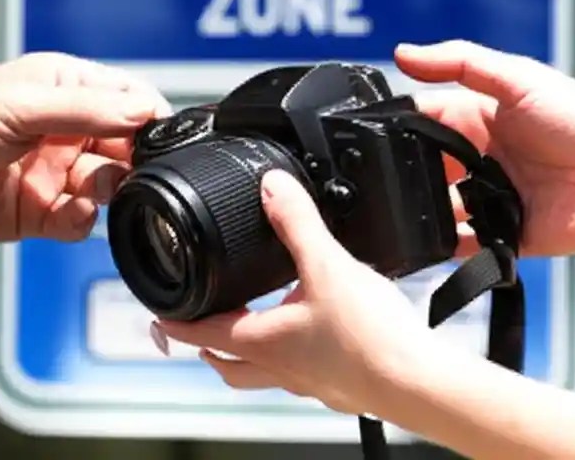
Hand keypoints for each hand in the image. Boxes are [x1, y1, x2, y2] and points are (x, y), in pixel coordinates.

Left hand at [0, 52, 170, 244]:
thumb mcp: (23, 106)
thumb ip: (87, 110)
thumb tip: (143, 112)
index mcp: (63, 87)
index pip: (127, 99)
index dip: (147, 119)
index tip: (158, 139)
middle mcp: (64, 129)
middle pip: (125, 146)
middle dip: (131, 161)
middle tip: (126, 171)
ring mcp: (54, 171)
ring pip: (108, 185)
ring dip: (106, 190)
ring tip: (84, 189)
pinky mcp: (41, 212)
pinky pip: (82, 220)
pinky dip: (81, 220)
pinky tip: (65, 212)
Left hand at [154, 170, 442, 416]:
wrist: (418, 381)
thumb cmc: (371, 338)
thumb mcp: (327, 265)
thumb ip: (298, 223)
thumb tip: (272, 188)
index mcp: (262, 342)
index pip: (199, 333)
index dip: (173, 322)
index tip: (155, 316)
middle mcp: (280, 369)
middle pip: (226, 364)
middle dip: (207, 344)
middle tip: (196, 327)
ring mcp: (311, 382)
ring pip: (263, 372)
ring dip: (249, 351)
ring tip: (254, 326)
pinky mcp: (341, 385)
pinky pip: (303, 373)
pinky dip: (294, 355)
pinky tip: (315, 335)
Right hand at [396, 40, 574, 255]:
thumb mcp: (519, 79)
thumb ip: (460, 63)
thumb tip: (403, 53)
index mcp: (484, 117)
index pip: (427, 118)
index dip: (402, 125)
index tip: (377, 132)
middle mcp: (486, 158)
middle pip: (428, 165)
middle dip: (410, 170)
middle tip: (399, 175)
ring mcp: (495, 198)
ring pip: (441, 206)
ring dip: (426, 209)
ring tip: (419, 207)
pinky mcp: (508, 234)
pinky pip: (466, 244)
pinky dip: (448, 244)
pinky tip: (439, 238)